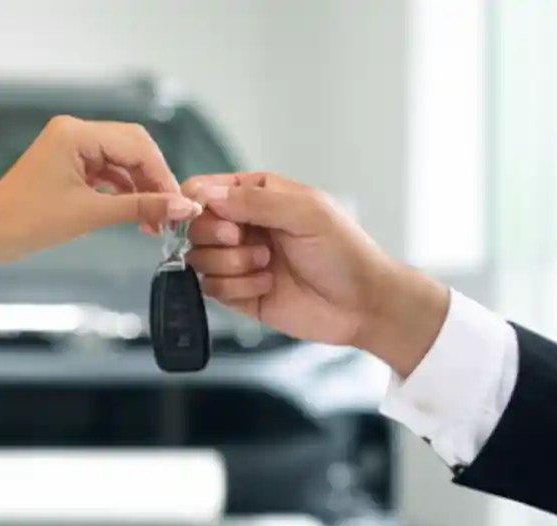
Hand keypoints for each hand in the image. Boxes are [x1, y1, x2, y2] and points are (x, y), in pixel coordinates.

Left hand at [0, 115, 201, 264]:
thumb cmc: (25, 221)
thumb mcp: (90, 214)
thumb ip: (141, 207)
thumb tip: (181, 207)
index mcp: (76, 134)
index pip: (137, 145)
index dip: (163, 175)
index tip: (180, 204)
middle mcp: (74, 132)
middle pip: (133, 148)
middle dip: (155, 180)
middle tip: (172, 213)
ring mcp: (70, 147)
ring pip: (122, 161)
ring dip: (140, 189)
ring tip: (155, 222)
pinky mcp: (68, 165)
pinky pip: (106, 172)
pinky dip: (123, 192)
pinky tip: (136, 215)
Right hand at [182, 172, 448, 376]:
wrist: (361, 304)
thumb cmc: (344, 252)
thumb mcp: (306, 212)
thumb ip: (255, 201)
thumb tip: (207, 194)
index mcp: (258, 195)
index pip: (206, 189)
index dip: (199, 202)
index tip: (214, 214)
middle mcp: (244, 225)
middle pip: (195, 225)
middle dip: (216, 235)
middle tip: (243, 239)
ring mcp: (239, 260)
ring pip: (200, 258)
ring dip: (231, 264)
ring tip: (267, 265)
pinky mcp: (239, 293)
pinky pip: (211, 288)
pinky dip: (236, 288)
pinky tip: (266, 285)